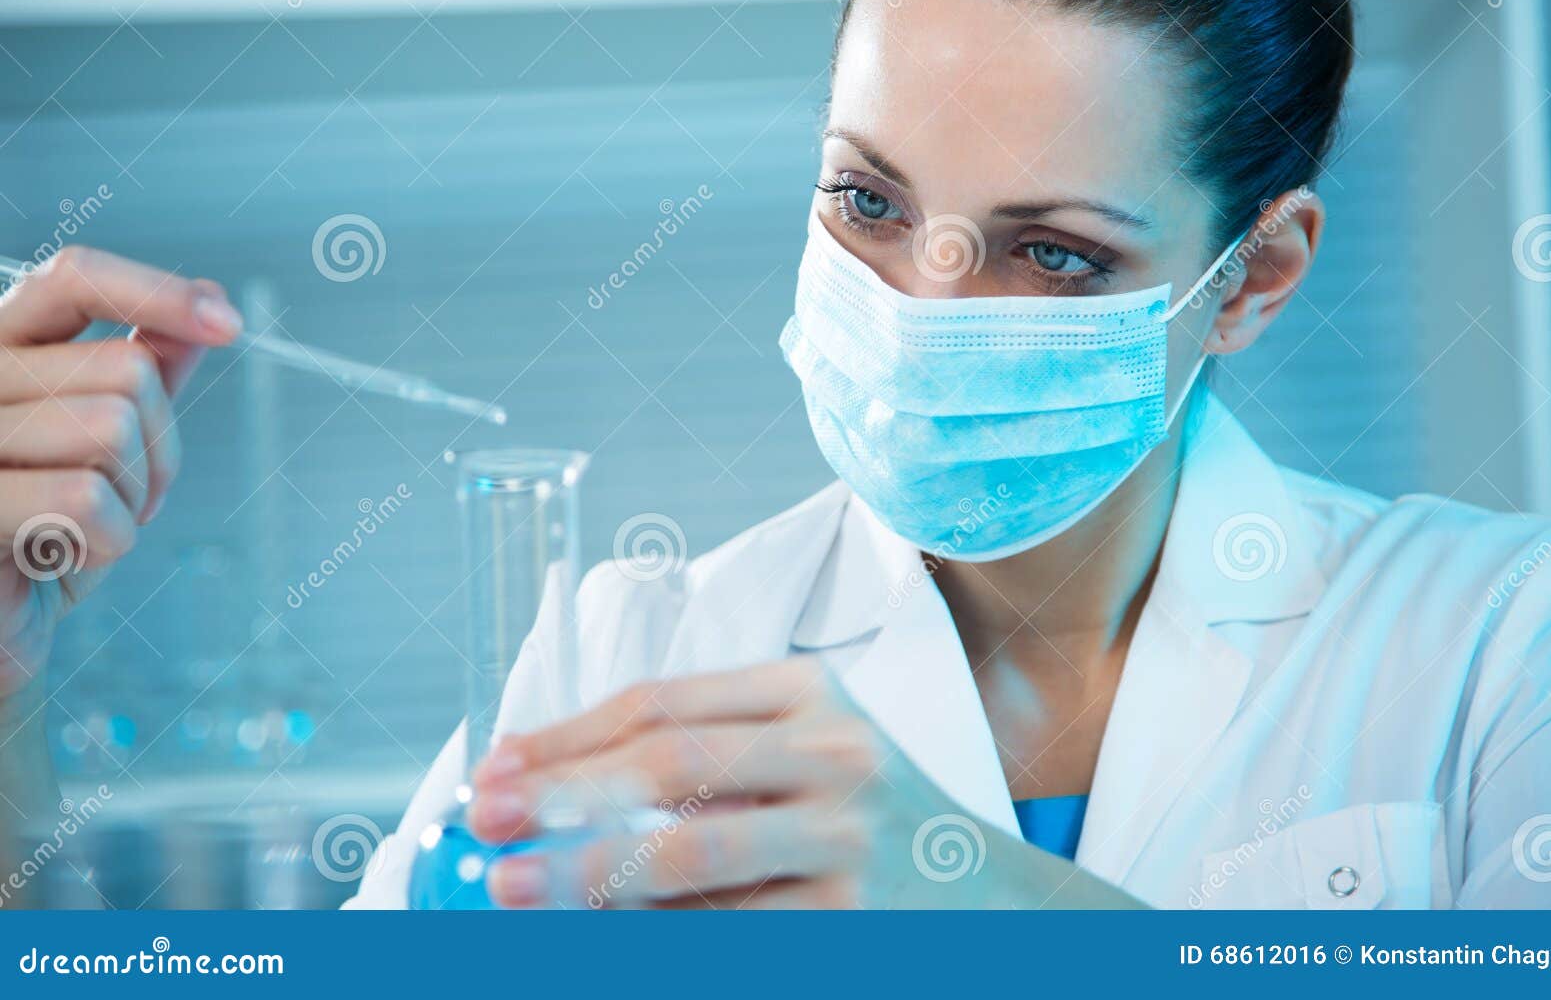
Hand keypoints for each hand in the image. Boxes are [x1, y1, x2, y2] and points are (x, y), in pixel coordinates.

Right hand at [0, 247, 240, 703]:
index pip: (73, 279)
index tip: (230, 325)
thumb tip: (209, 306)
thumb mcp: (104, 446)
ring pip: (112, 426)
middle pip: (127, 369)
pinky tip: (62, 556)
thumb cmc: (43, 533)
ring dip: (132, 496)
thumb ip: (143, 371)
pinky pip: (85, 496)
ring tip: (86, 527)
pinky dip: (109, 539)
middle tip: (126, 497)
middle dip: (159, 446)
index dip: (157, 293)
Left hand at [467, 657, 1059, 908]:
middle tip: (487, 820)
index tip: (498, 766)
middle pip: (672, 761)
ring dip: (585, 871)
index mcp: (809, 692)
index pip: (664, 701)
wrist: (982, 893)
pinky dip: (648, 932)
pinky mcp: (846, 918)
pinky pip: (722, 926)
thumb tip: (548, 786)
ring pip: (690, 849)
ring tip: (513, 887)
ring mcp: (845, 837)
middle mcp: (834, 752)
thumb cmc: (860, 814)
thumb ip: (698, 756)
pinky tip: (596, 939)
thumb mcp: (799, 750)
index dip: (567, 734)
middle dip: (563, 791)